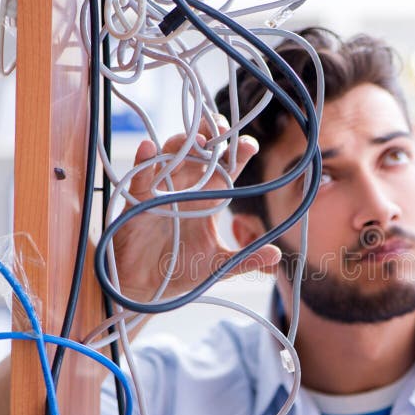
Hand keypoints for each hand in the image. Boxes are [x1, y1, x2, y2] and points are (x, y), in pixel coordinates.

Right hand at [112, 116, 280, 302]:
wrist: (144, 287)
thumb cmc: (181, 270)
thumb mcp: (218, 266)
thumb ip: (246, 259)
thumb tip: (277, 255)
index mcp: (209, 198)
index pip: (227, 169)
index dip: (238, 154)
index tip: (250, 145)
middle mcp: (187, 188)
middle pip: (201, 153)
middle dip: (212, 136)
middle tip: (222, 127)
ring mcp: (162, 190)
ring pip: (172, 156)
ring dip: (182, 143)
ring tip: (196, 138)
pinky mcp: (137, 200)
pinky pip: (140, 175)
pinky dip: (144, 160)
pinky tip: (148, 149)